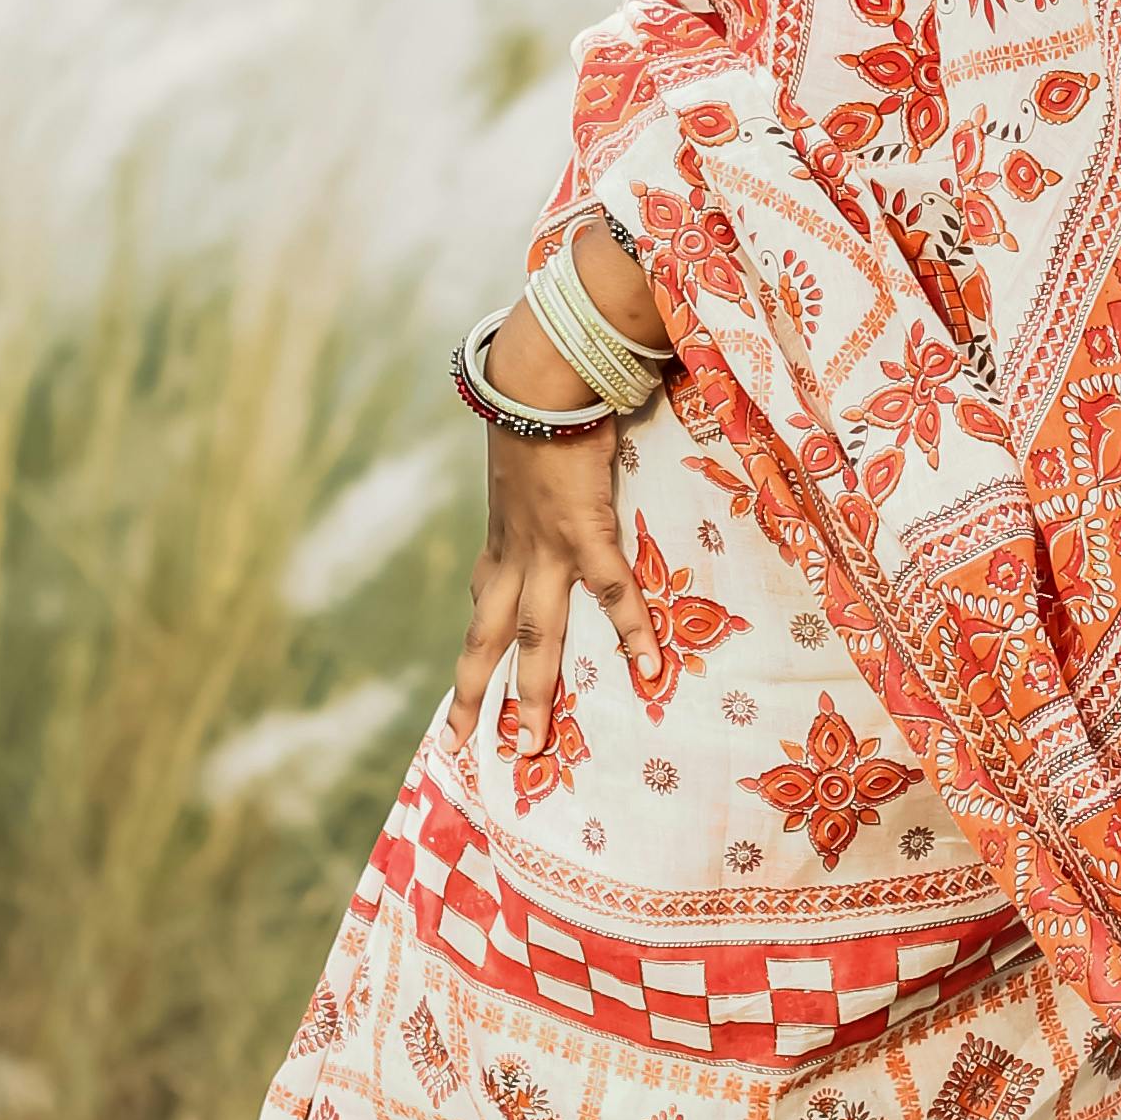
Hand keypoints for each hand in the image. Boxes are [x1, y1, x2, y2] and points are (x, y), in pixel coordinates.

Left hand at [448, 255, 667, 751]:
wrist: (538, 370)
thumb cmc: (542, 400)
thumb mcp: (531, 450)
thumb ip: (545, 470)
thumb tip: (565, 461)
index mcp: (503, 534)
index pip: (483, 601)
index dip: (477, 647)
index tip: (468, 684)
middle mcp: (513, 551)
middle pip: (489, 638)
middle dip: (478, 695)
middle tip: (469, 749)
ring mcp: (544, 547)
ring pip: (534, 635)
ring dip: (531, 692)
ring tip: (530, 745)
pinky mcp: (582, 529)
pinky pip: (611, 592)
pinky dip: (632, 632)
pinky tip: (652, 670)